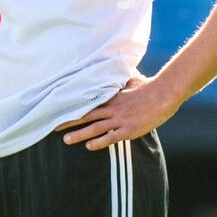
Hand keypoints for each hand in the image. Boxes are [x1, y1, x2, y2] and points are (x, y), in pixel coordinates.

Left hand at [53, 72, 180, 150]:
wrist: (163, 95)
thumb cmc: (148, 87)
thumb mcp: (132, 80)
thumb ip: (123, 79)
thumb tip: (122, 70)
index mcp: (111, 98)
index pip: (87, 103)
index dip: (73, 107)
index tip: (59, 109)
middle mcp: (112, 109)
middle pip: (86, 115)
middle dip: (69, 121)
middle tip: (53, 126)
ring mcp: (119, 120)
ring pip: (95, 128)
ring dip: (79, 134)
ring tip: (66, 140)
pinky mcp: (128, 129)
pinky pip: (110, 137)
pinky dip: (99, 142)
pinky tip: (89, 146)